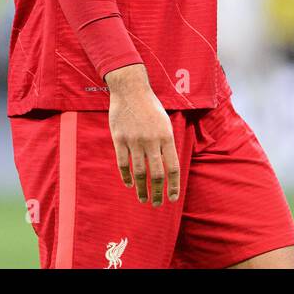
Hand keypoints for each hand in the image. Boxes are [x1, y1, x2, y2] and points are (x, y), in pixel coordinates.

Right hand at [105, 65, 179, 206]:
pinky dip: (126, 176)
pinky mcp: (119, 139)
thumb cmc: (150, 107)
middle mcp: (151, 140)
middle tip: (157, 204)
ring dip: (142, 189)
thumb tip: (168, 167)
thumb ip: (167, 144)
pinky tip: (130, 184)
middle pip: (156, 174)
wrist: (131, 89)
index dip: (174, 186)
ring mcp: (134, 140)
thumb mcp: (165, 123)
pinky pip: (123, 163)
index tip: (173, 198)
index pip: (173, 167)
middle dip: (157, 193)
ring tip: (143, 199)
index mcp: (166, 137)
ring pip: (139, 172)